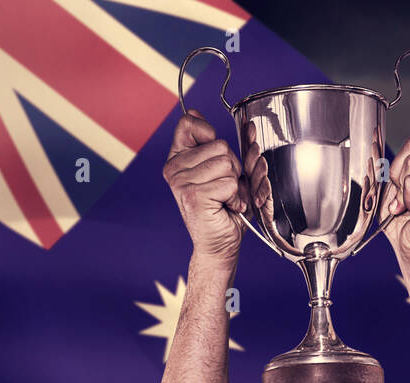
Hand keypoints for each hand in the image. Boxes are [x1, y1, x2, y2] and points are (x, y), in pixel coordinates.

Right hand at [163, 109, 251, 264]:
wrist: (219, 244)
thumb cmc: (221, 207)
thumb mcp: (216, 168)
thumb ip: (207, 141)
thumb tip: (192, 111)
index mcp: (177, 159)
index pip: (188, 123)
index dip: (207, 132)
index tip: (212, 151)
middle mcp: (174, 169)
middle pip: (219, 145)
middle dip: (232, 167)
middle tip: (223, 188)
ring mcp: (181, 183)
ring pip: (227, 163)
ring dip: (235, 184)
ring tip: (225, 199)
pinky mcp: (194, 196)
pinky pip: (230, 183)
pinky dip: (236, 197)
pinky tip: (225, 208)